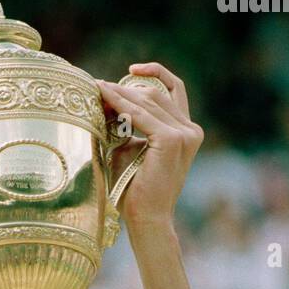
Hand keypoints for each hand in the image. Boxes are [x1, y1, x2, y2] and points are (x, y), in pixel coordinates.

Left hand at [97, 62, 202, 229]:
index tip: (131, 70)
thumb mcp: (131, 149)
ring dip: (119, 94)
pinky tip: (103, 96)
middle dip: (125, 89)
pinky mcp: (171, 140)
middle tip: (98, 87)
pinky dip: (119, 103)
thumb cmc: (136, 190)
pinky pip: (139, 114)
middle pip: (155, 93)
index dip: (155, 73)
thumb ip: (126, 124)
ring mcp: (184, 134)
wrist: (147, 218)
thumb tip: (106, 99)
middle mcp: (191, 129)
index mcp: (188, 130)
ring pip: (148, 100)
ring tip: (97, 91)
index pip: (174, 89)